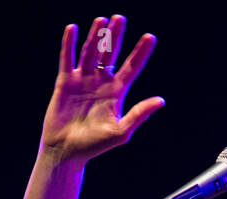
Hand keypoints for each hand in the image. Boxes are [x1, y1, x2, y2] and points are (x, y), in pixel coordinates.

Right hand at [40, 15, 164, 163]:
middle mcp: (100, 83)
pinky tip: (73, 28)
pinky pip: (67, 59)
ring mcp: (82, 80)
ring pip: (90, 53)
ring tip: (102, 20)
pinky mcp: (65, 82)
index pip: (132, 68)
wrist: (66, 152)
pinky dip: (69, 44)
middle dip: (115, 36)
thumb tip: (160, 100)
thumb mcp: (121, 131)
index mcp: (116, 93)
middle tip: (120, 18)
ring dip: (95, 36)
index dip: (141, 52)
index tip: (150, 37)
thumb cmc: (94, 146)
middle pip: (110, 54)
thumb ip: (139, 114)